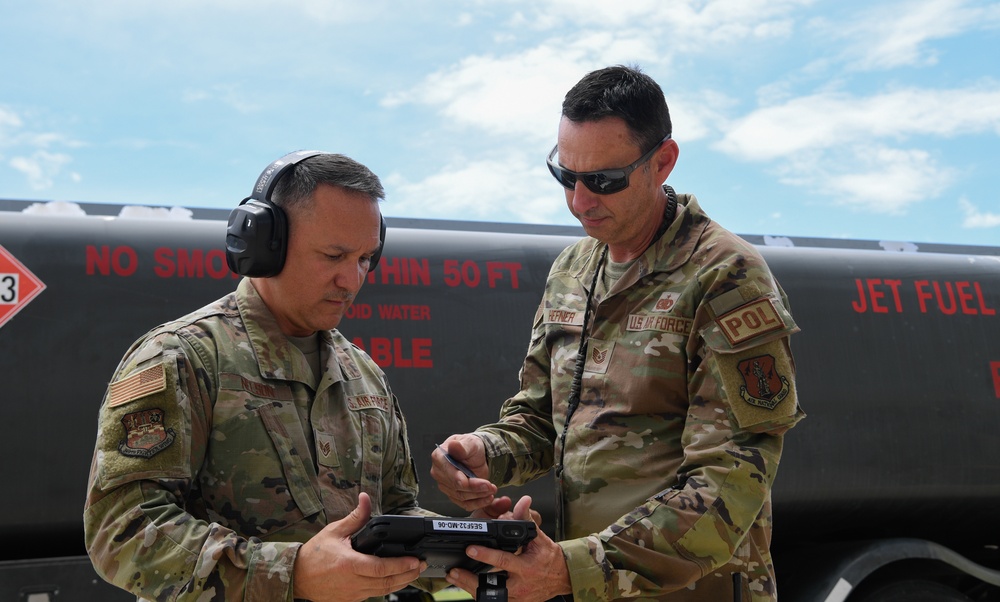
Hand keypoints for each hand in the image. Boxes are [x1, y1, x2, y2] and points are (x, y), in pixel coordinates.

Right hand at [293, 492, 424, 601]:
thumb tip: (365, 498)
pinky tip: (395, 579)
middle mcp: (353, 583)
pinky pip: (373, 595)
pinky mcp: (351, 600)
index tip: (415, 560)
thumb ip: (355, 517)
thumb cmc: (314, 554)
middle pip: (387, 583)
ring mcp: (353, 594)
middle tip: (421, 565)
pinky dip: (386, 587)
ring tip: (413, 572)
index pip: (381, 568)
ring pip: (382, 591)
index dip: (401, 565)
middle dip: (408, 575)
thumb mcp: (334, 531)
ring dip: (401, 583)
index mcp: (349, 565)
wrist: (298, 576)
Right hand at [430, 434, 497, 511]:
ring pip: (462, 497)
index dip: (457, 478)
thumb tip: (453, 446)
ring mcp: (446, 486)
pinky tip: (488, 498)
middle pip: (455, 487)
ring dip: (479, 495)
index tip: (467, 482)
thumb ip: (462, 447)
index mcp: (439, 458)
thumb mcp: (469, 442)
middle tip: (490, 486)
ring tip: (492, 489)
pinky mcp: (454, 495)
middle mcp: (440, 473)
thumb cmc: (470, 447)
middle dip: (474, 488)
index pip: (447, 472)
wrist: (477, 456)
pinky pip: (465, 504)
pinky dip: (478, 503)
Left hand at [446, 498, 569, 601]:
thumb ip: (527, 520)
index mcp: (527, 568)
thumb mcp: (540, 538)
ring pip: (488, 596)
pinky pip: (493, 599)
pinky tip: (466, 585)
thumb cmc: (549, 558)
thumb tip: (523, 500)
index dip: (486, 555)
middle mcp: (520, 585)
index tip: (470, 549)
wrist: (562, 578)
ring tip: (454, 576)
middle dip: (470, 580)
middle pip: (490, 586)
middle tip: (454, 571)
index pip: (503, 561)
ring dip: (469, 587)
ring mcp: (516, 598)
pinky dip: (479, 592)